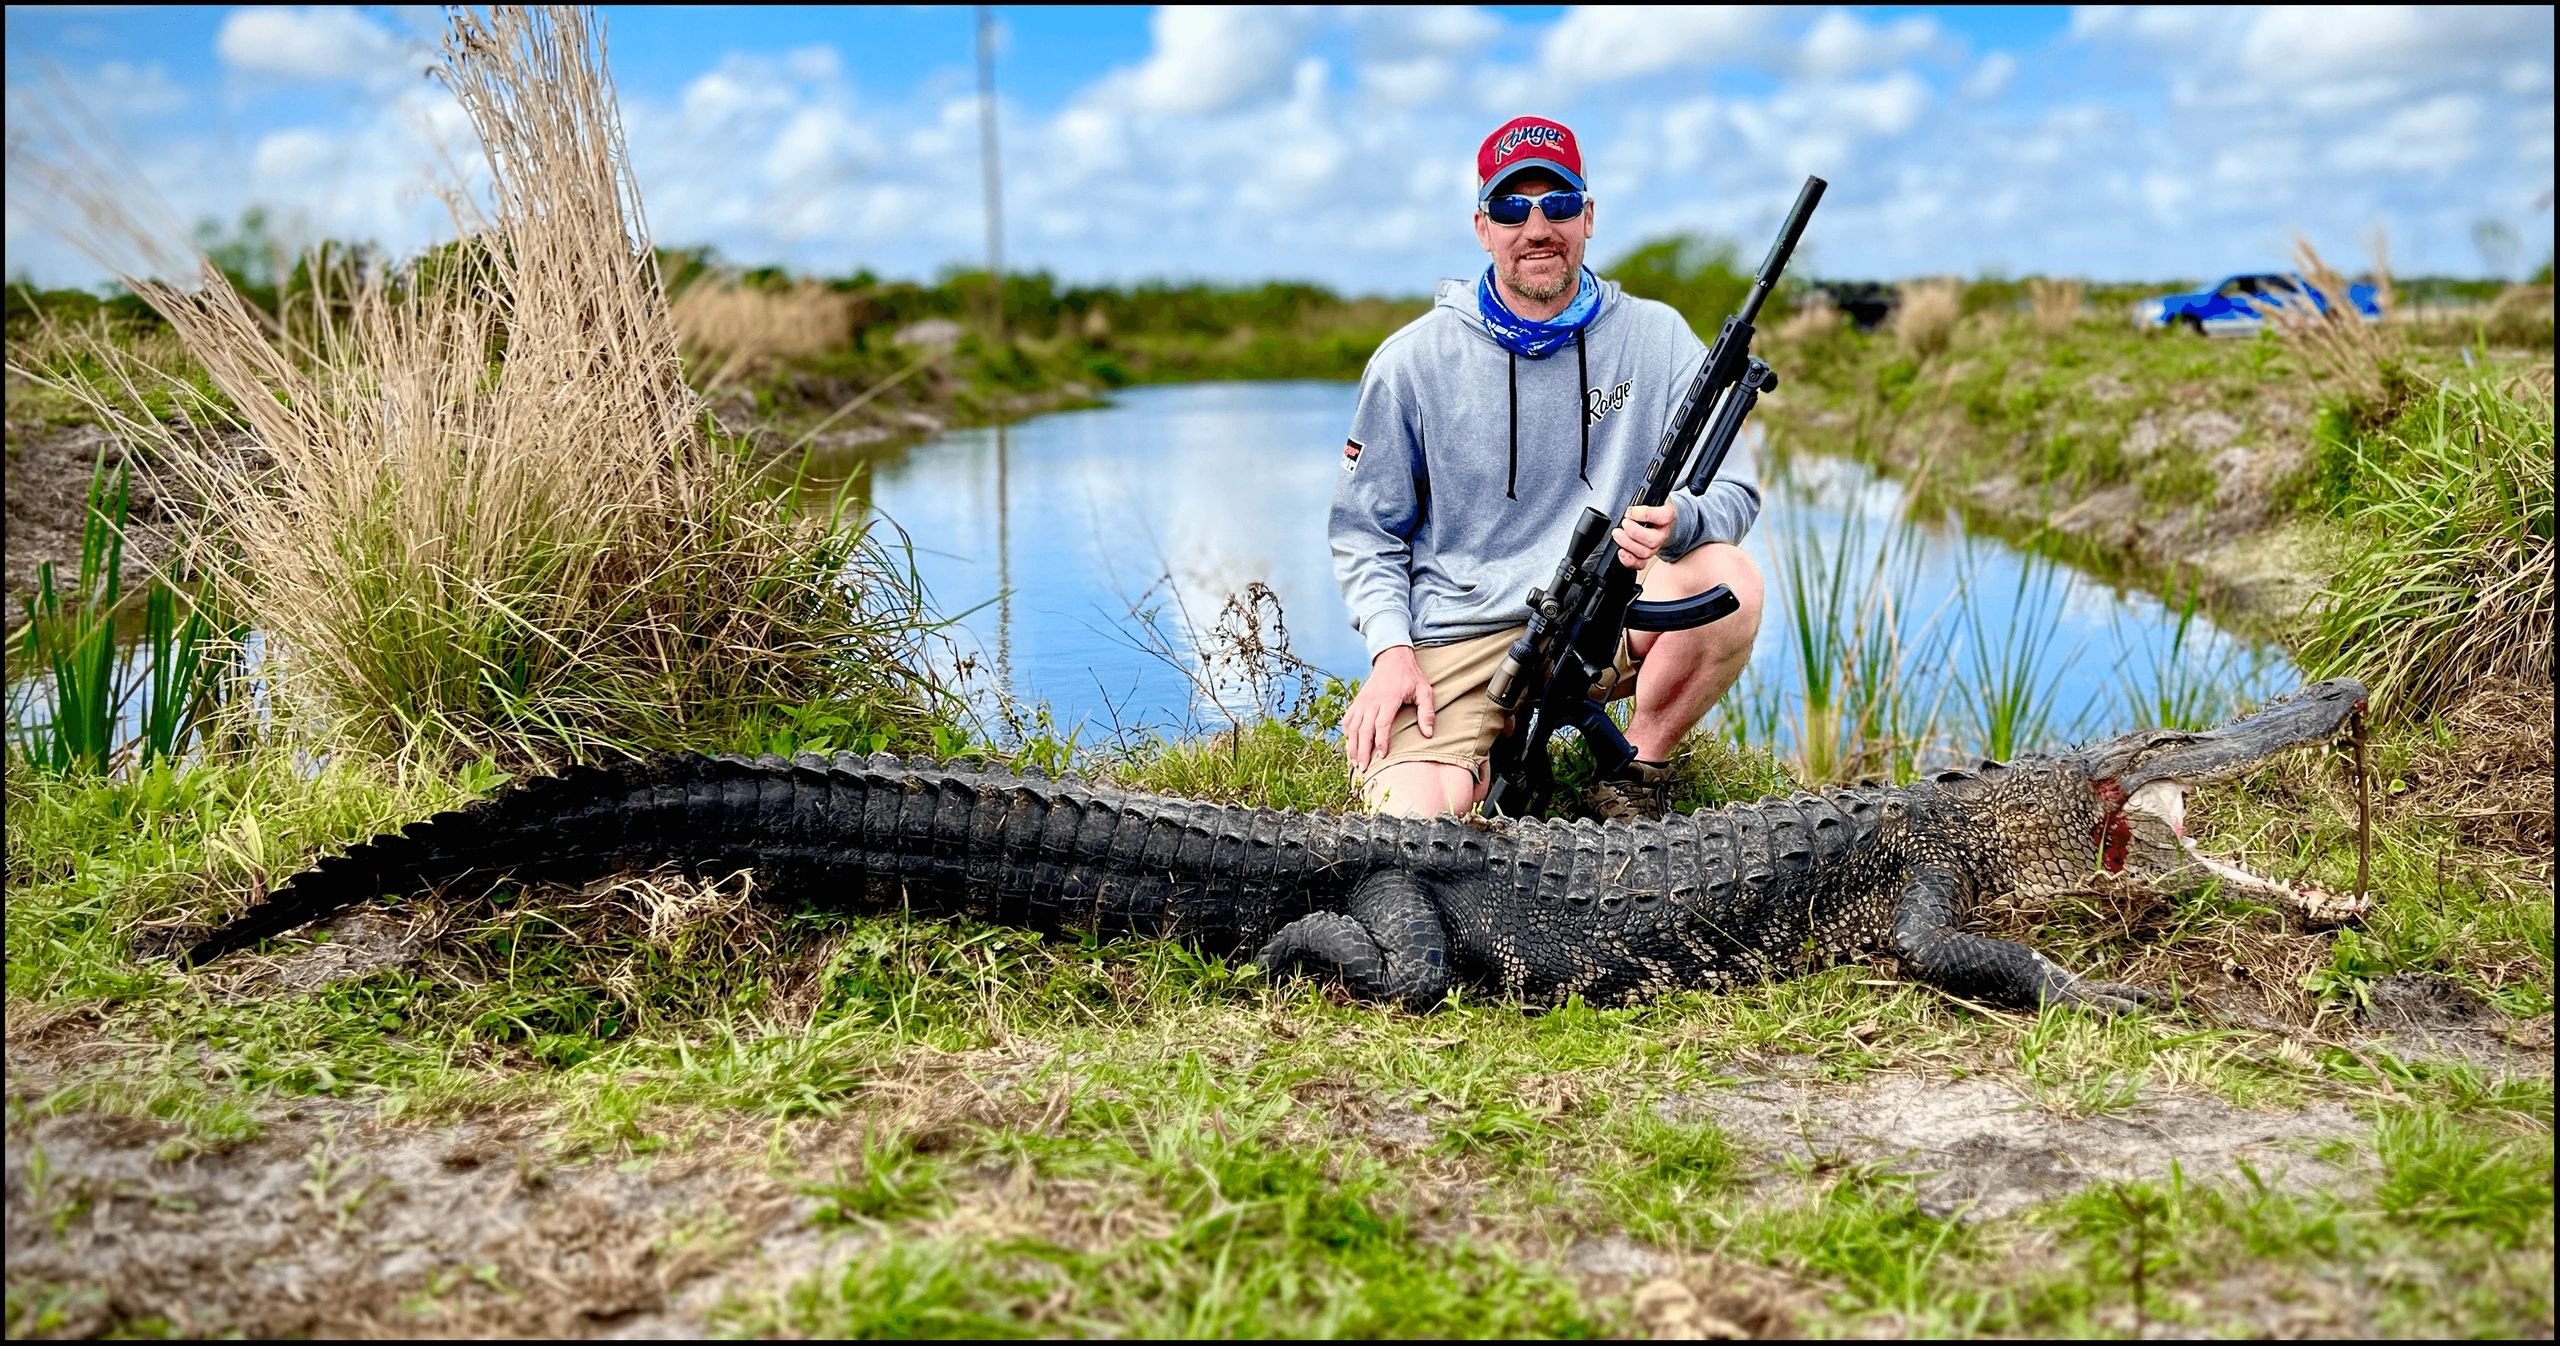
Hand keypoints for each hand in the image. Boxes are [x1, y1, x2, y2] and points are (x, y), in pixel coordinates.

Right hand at [1341, 645, 1434, 770]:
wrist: (1393, 658)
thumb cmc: (1411, 677)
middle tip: (1363, 768)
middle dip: (1362, 751)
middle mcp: (1372, 701)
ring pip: (1352, 727)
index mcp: (1389, 699)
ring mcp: (1362, 701)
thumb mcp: (1424, 691)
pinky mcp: (1357, 701)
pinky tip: (1349, 745)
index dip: (1380, 742)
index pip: (1381, 724)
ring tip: (1354, 763)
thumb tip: (1428, 734)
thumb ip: (1427, 712)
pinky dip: (1346, 733)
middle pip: (1363, 730)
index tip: (1382, 756)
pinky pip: (1348, 719)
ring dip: (1352, 746)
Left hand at [1612, 503, 1675, 567]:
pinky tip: (1621, 552)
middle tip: (1624, 524)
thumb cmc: (1654, 507)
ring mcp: (1656, 546)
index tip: (1630, 511)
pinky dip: (1630, 560)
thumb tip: (1629, 507)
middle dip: (1634, 532)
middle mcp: (1663, 533)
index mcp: (1667, 516)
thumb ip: (1642, 498)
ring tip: (1618, 533)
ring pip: (1645, 552)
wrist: (1661, 519)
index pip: (1663, 517)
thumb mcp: (1651, 496)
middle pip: (1653, 540)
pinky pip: (1641, 563)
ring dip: (1628, 544)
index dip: (1645, 515)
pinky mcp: (1648, 555)